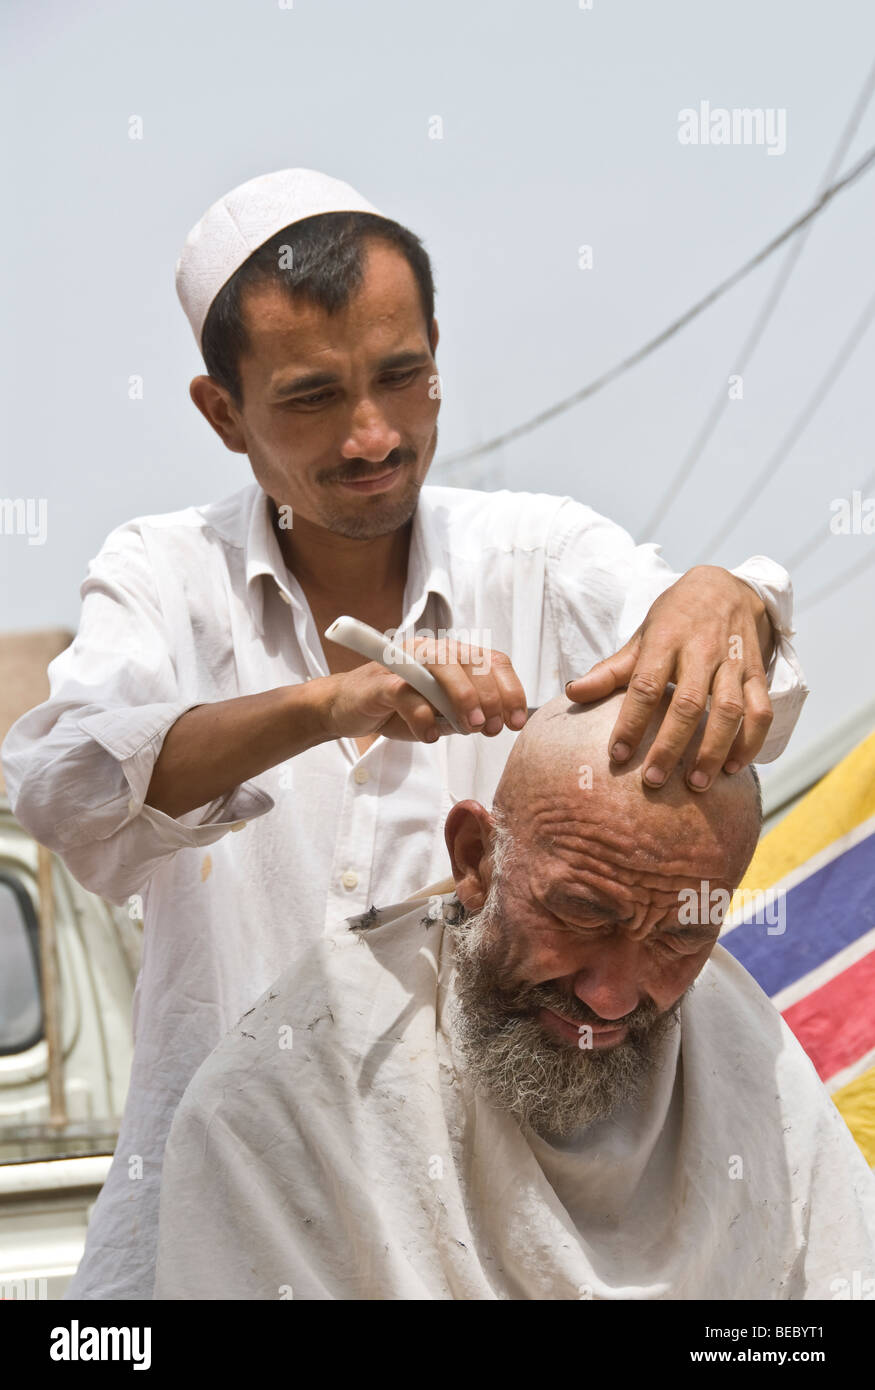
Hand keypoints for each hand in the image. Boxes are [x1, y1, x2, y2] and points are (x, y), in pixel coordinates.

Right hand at [320, 637, 528, 742]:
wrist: (344, 707)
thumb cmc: (396, 708)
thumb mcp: (439, 713)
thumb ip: (464, 713)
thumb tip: (499, 722)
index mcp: (450, 656)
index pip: (492, 662)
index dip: (511, 690)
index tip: (517, 722)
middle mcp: (431, 650)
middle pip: (474, 663)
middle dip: (491, 698)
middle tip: (492, 729)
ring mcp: (405, 663)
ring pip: (446, 668)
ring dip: (465, 700)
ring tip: (471, 729)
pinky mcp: (382, 682)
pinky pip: (409, 696)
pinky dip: (423, 719)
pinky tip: (428, 736)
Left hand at [564, 566, 774, 790]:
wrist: (726, 587)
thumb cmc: (675, 619)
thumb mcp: (641, 636)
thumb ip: (610, 670)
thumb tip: (572, 694)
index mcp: (666, 639)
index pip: (645, 685)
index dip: (631, 722)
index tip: (616, 755)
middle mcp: (702, 650)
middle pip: (688, 703)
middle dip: (670, 746)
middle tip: (653, 780)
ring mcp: (734, 662)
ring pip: (729, 710)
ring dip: (714, 750)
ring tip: (696, 784)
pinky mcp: (757, 673)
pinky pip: (761, 710)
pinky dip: (751, 741)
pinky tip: (733, 767)